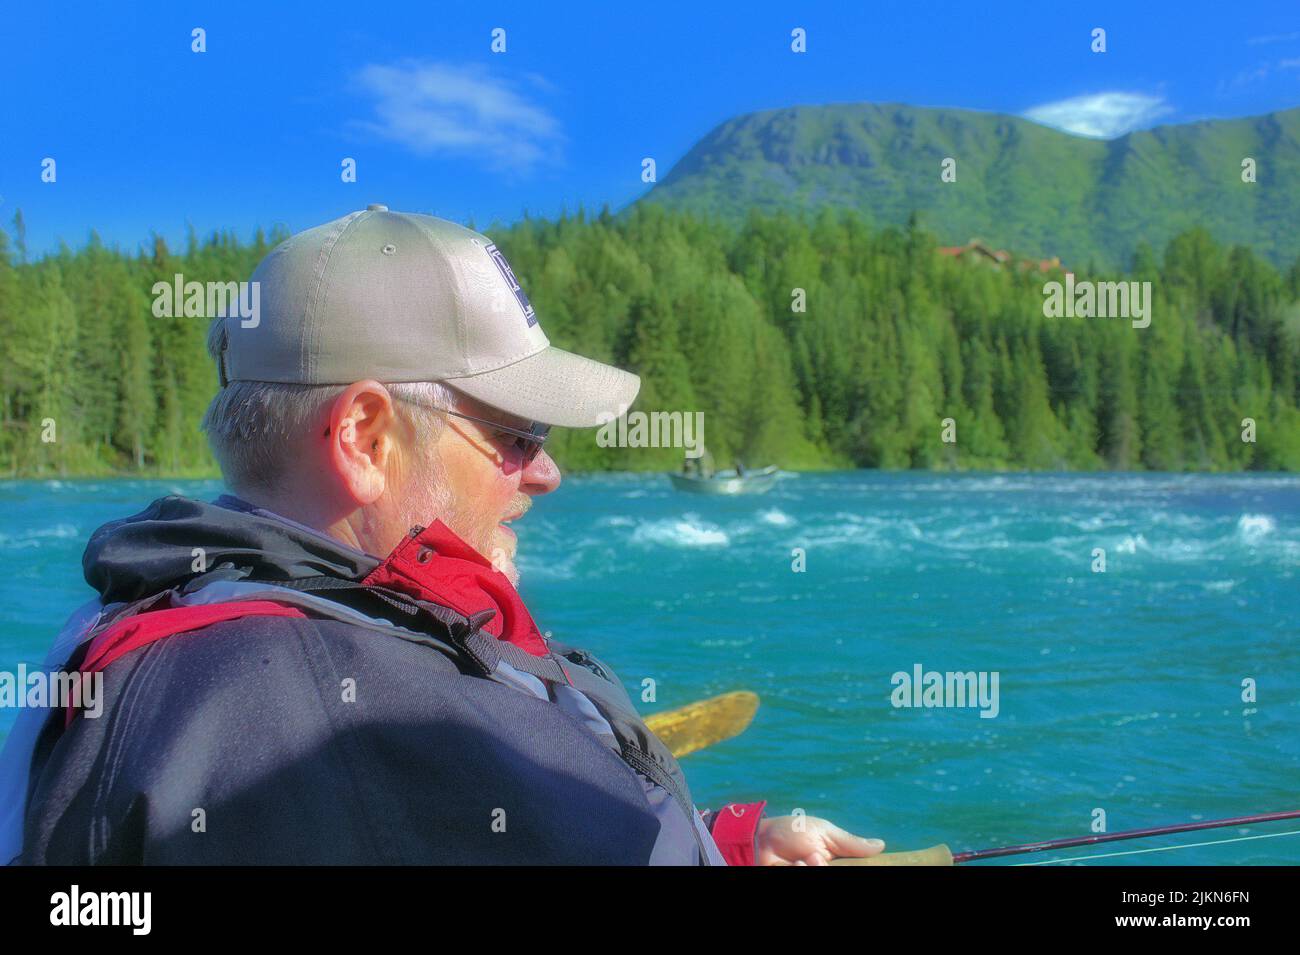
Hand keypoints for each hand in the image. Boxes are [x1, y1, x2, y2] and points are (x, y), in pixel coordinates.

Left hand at [756, 815, 884, 865]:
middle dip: (824, 866)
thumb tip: (881, 845)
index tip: (835, 859)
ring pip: (823, 875)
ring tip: (801, 859)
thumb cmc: (793, 832)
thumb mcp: (825, 833)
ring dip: (813, 868)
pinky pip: (807, 877)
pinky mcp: (797, 882)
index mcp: (837, 863)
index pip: (855, 868)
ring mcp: (811, 877)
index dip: (858, 866)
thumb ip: (851, 843)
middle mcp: (826, 871)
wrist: (761, 839)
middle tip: (814, 857)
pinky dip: (799, 870)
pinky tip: (791, 865)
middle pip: (844, 872)